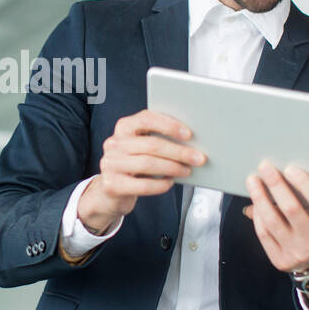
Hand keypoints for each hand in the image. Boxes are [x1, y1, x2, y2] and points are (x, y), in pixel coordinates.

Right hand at [78, 109, 204, 233]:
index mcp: (124, 127)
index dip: (169, 125)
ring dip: (173, 168)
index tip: (188, 134)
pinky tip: (169, 183)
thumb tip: (191, 143)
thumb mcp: (141, 148)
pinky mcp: (112, 185)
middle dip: (179, 152)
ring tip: (186, 171)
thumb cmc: (134, 165)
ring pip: (148, 163)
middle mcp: (114, 143)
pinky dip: (160, 184)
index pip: (146, 119)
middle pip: (151, 144)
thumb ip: (158, 140)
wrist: (111, 190)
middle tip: (198, 158)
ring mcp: (110, 164)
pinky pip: (143, 185)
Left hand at [241, 161, 308, 272]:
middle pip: (292, 209)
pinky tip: (254, 201)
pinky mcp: (281, 261)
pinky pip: (264, 234)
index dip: (304, 183)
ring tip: (252, 180)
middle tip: (264, 166)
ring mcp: (298, 253)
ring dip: (260, 197)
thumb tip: (291, 170)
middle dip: (276, 184)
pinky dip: (258, 215)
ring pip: (273, 221)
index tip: (289, 167)